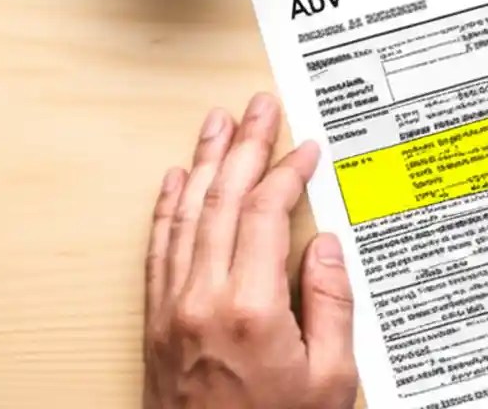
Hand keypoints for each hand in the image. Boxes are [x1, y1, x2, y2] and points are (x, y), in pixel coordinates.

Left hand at [143, 93, 358, 408]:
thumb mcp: (331, 379)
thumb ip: (331, 305)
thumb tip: (325, 246)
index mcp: (252, 308)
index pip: (267, 214)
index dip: (287, 171)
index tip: (306, 148)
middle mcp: (203, 299)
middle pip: (222, 200)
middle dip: (243, 146)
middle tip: (258, 107)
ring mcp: (173, 309)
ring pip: (186, 215)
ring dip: (202, 162)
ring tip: (217, 123)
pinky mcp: (156, 322)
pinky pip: (158, 249)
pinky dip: (166, 207)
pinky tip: (174, 179)